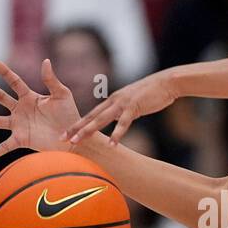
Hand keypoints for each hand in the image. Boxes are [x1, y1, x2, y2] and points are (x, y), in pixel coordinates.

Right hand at [0, 59, 82, 162]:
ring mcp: (19, 125)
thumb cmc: (70, 115)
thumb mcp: (62, 95)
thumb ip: (51, 80)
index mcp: (30, 97)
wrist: (73, 137)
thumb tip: (45, 61)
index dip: (4, 72)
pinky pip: (4, 147)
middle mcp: (21, 110)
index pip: (14, 82)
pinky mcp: (21, 140)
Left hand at [64, 71, 178, 145]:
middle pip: (91, 117)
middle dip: (75, 128)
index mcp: (112, 101)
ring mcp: (123, 104)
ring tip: (77, 141)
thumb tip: (117, 121)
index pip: (91, 115)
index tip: (65, 134)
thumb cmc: (151, 94)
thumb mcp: (132, 104)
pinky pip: (124, 123)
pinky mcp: (134, 107)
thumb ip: (122, 112)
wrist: (165, 82)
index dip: (77, 124)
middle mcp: (113, 101)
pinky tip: (112, 144)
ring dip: (88, 131)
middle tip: (62, 139)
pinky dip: (117, 134)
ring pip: (101, 119)